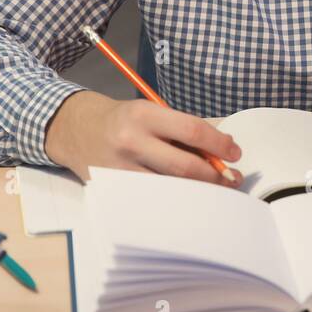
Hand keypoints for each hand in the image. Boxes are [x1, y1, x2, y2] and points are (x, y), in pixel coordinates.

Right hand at [44, 91, 241, 185]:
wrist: (77, 129)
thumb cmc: (123, 120)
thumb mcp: (152, 112)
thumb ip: (186, 128)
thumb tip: (226, 145)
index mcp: (144, 115)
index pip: (192, 131)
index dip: (219, 144)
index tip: (235, 153)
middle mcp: (131, 141)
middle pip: (184, 166)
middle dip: (214, 176)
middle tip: (231, 179)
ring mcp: (120, 169)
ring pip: (170, 188)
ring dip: (198, 191)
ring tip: (214, 191)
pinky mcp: (113, 189)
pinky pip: (152, 199)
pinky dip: (174, 200)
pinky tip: (187, 199)